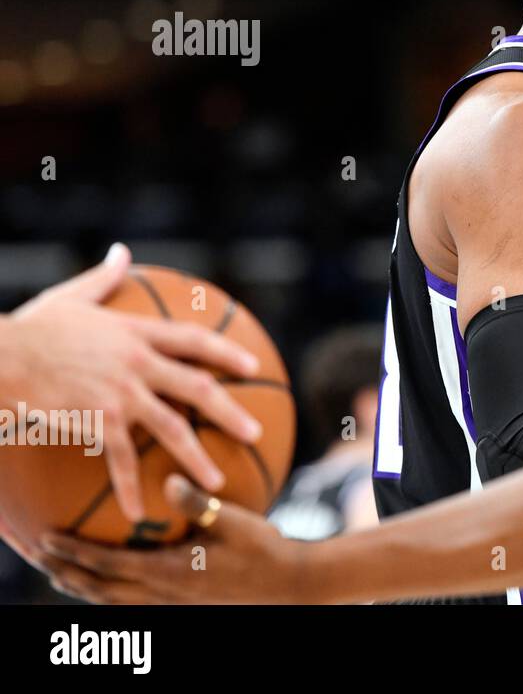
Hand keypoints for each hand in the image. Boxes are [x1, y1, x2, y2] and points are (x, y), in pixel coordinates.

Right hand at [0, 244, 263, 522]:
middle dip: (230, 411)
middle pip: (197, 387)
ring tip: (217, 483)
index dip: (227, 352)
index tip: (253, 367)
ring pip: (171, 428)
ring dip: (197, 457)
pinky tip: (142, 511)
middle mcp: (138, 362)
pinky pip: (121, 459)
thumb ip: (104, 278)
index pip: (194, 340)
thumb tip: (122, 252)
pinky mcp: (98, 420)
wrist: (0, 356)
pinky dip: (131, 487)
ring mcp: (120, 393)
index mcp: (136, 333)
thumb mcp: (73, 297)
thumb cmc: (31, 328)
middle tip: (255, 433)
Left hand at [10, 474, 310, 604]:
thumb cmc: (265, 550)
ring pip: (114, 601)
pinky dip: (111, 594)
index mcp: (169, 573)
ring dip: (84, 587)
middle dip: (67, 574)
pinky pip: (134, 604)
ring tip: (64, 574)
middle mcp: (163, 593)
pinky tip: (113, 584)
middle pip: (100, 589)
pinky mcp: (184, 605)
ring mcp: (173, 604)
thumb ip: (199, 502)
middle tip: (41, 558)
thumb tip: (169, 480)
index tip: (47, 539)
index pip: (108, 564)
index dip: (74, 553)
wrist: (289, 585)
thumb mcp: (234, 521)